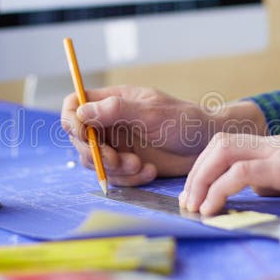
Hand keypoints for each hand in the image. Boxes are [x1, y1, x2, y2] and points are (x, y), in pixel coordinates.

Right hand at [61, 86, 266, 185]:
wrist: (208, 146)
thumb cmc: (185, 121)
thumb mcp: (151, 113)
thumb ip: (116, 110)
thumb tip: (82, 112)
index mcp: (112, 101)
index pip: (74, 105)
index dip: (72, 120)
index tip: (84, 134)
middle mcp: (110, 122)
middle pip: (79, 138)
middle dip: (96, 153)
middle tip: (117, 160)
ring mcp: (117, 144)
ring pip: (95, 161)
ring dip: (114, 169)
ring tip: (140, 166)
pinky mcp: (127, 165)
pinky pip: (114, 177)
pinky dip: (129, 179)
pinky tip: (149, 172)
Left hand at [179, 132, 279, 214]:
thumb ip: (278, 178)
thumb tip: (259, 189)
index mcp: (274, 146)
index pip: (227, 145)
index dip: (205, 166)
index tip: (196, 193)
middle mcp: (271, 143)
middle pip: (217, 145)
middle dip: (195, 173)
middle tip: (187, 201)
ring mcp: (277, 151)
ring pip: (222, 153)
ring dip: (201, 180)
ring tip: (194, 206)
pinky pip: (241, 173)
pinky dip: (219, 190)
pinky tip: (212, 209)